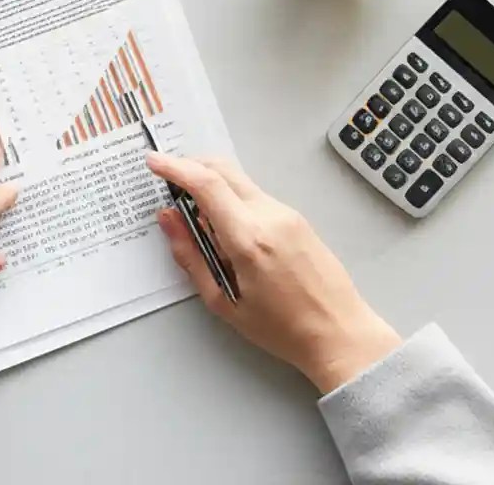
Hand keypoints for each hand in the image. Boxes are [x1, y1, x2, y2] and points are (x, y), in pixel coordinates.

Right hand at [146, 152, 400, 392]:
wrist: (340, 332)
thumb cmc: (281, 329)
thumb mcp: (224, 302)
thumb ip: (191, 256)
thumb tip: (168, 219)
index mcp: (248, 239)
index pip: (206, 185)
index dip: (175, 168)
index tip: (153, 162)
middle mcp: (269, 216)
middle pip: (223, 169)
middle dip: (191, 165)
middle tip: (168, 179)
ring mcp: (287, 213)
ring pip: (240, 182)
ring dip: (212, 184)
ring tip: (196, 217)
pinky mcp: (297, 218)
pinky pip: (256, 196)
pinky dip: (232, 199)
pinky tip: (226, 229)